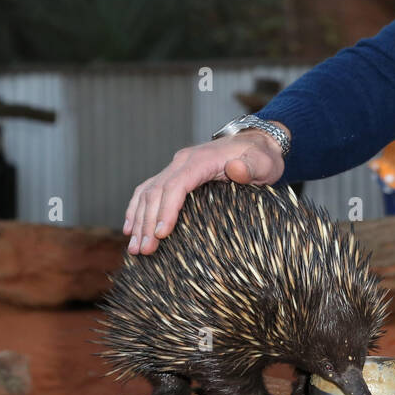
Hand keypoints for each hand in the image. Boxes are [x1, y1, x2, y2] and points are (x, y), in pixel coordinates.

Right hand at [122, 121, 288, 254]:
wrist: (257, 143)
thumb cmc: (261, 158)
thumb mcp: (264, 162)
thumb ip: (250, 167)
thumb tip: (235, 169)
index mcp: (201, 160)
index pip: (176, 185)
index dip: (167, 210)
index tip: (161, 234)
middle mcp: (183, 161)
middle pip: (157, 191)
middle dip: (147, 222)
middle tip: (144, 251)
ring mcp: (177, 167)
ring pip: (147, 192)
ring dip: (138, 220)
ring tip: (134, 249)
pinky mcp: (175, 174)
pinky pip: (148, 190)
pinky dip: (136, 208)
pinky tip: (131, 228)